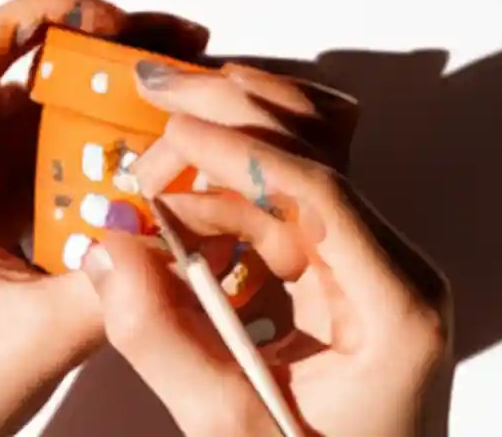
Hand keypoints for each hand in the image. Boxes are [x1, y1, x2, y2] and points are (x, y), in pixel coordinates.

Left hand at [0, 0, 135, 435]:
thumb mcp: (33, 338)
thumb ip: (121, 282)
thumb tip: (193, 229)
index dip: (45, 17)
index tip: (114, 17)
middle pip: (10, 80)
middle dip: (90, 57)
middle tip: (169, 49)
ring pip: (24, 123)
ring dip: (90, 109)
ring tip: (166, 97)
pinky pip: (29, 169)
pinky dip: (80, 158)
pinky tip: (135, 160)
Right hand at [80, 63, 451, 436]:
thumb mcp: (234, 431)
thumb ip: (165, 341)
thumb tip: (107, 252)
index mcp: (395, 305)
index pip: (320, 189)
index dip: (237, 145)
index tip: (167, 125)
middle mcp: (390, 273)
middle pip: (313, 159)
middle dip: (228, 121)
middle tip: (153, 97)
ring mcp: (365, 275)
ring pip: (292, 178)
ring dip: (218, 160)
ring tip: (149, 162)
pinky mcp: (334, 287)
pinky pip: (277, 220)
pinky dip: (221, 205)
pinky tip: (172, 209)